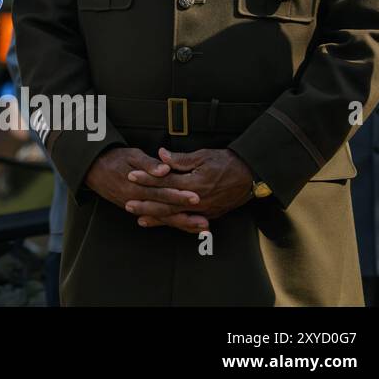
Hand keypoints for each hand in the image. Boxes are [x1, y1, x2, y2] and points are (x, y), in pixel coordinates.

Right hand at [83, 147, 206, 233]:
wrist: (93, 169)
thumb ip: (148, 163)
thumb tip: (164, 170)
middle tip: (204, 221)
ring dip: (181, 223)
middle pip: (164, 209)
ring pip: (161, 218)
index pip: (161, 191)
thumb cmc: (114, 159)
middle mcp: (135, 199)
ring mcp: (135, 207)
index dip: (178, 195)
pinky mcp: (136, 209)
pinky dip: (171, 223)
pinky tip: (185, 227)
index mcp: (135, 185)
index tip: (195, 196)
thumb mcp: (130, 155)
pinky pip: (155, 219)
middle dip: (185, 216)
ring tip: (200, 228)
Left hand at [126, 148, 254, 222]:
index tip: (131, 176)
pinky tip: (163, 224)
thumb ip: (181, 159)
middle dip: (146, 204)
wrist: (250, 175)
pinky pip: (188, 221)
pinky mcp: (210, 214)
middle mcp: (198, 200)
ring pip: (176, 216)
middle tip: (127, 204)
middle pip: (167, 204)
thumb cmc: (227, 162)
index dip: (147, 179)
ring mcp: (204, 210)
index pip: (165, 182)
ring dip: (157, 218)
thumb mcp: (204, 156)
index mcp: (195, 183)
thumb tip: (161, 155)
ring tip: (140, 218)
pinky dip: (174, 223)